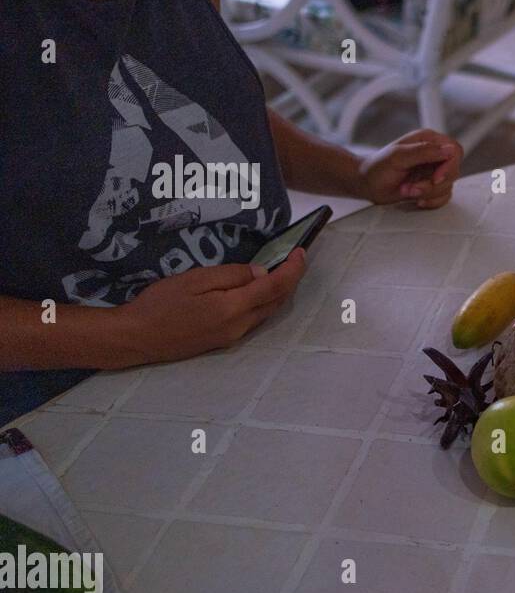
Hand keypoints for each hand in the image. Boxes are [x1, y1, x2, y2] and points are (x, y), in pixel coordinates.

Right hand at [108, 250, 307, 365]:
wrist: (136, 338)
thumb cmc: (160, 304)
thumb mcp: (195, 279)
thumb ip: (232, 275)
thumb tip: (262, 273)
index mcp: (234, 308)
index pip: (275, 287)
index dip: (293, 269)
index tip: (301, 251)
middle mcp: (240, 326)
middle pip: (277, 302)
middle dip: (290, 280)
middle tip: (294, 258)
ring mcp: (233, 336)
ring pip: (268, 312)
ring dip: (278, 292)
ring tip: (281, 270)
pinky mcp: (224, 341)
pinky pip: (254, 319)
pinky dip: (264, 302)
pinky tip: (259, 290)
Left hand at [358, 128, 462, 208]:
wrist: (367, 184)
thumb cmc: (377, 167)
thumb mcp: (398, 156)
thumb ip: (424, 151)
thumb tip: (449, 150)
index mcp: (428, 140)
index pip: (455, 151)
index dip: (449, 166)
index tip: (435, 178)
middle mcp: (434, 154)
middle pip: (453, 171)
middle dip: (433, 185)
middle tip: (414, 187)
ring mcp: (433, 171)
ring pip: (448, 186)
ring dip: (428, 193)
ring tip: (407, 190)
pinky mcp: (431, 186)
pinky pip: (443, 197)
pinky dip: (431, 201)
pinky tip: (415, 198)